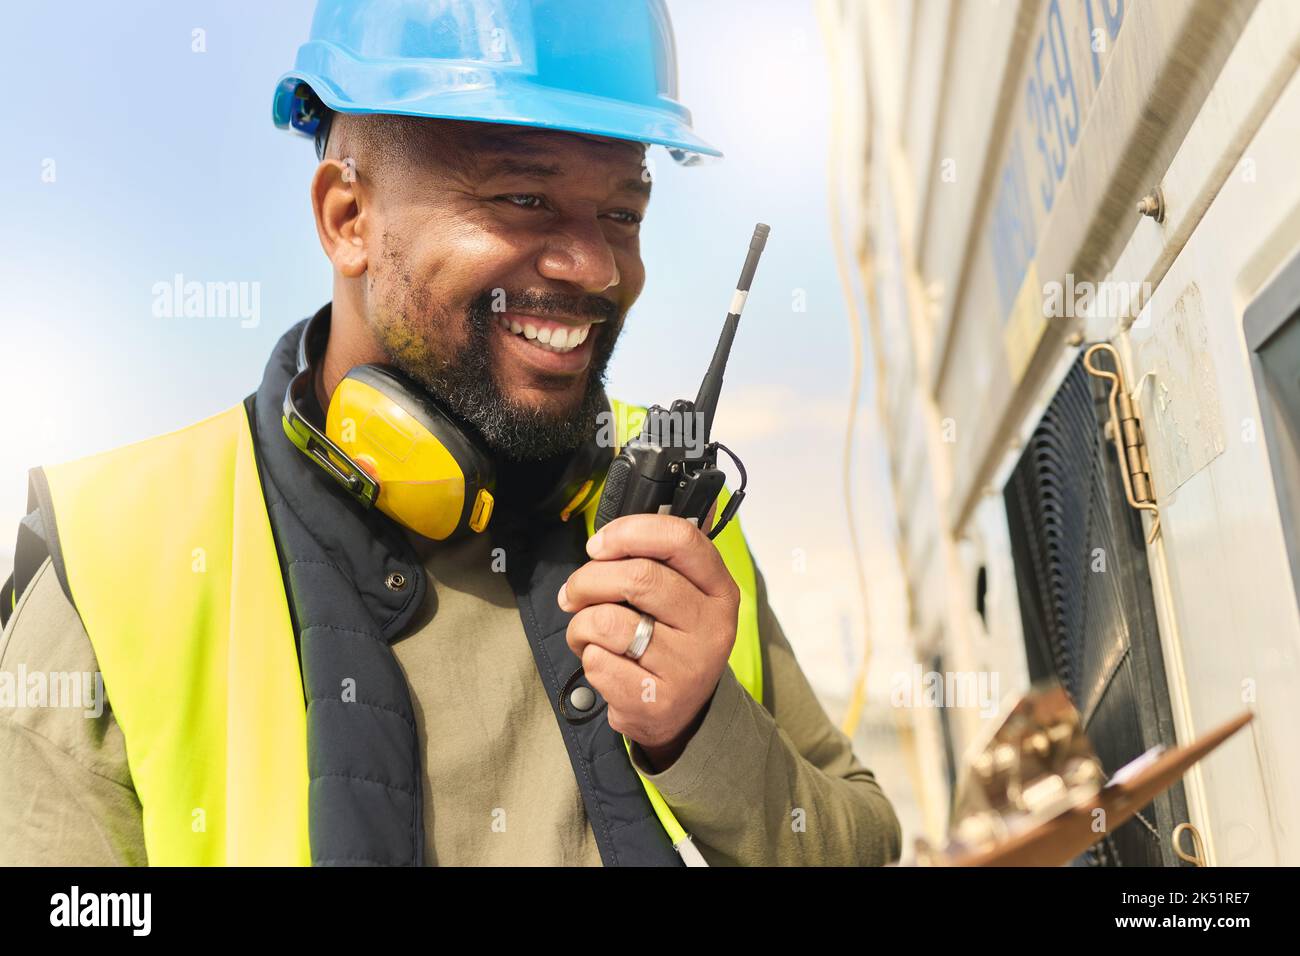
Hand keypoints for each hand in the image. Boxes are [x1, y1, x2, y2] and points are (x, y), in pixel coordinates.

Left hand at [557, 512, 740, 769]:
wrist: (681, 715)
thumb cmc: (671, 640)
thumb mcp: (684, 596)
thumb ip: (658, 558)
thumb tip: (619, 522)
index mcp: (719, 589)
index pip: (681, 539)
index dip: (629, 532)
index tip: (597, 545)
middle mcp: (711, 626)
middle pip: (638, 577)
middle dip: (588, 579)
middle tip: (573, 593)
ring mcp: (686, 667)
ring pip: (608, 621)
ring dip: (580, 624)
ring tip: (586, 632)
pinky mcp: (656, 700)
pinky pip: (598, 662)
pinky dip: (586, 657)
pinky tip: (601, 662)